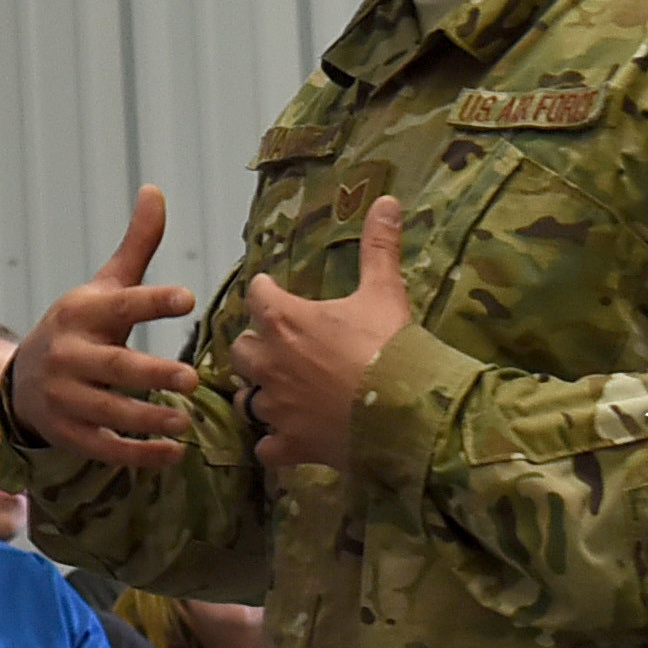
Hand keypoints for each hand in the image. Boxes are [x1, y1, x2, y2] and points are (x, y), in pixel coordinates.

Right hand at [11, 187, 203, 470]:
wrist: (21, 382)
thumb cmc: (79, 329)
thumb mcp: (103, 287)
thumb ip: (136, 247)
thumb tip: (156, 189)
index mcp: (80, 313)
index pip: (120, 305)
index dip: (152, 302)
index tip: (187, 298)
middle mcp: (68, 355)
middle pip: (113, 366)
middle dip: (152, 373)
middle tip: (193, 378)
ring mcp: (65, 398)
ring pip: (108, 411)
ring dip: (147, 419)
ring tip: (186, 423)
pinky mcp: (68, 434)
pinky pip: (104, 448)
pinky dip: (138, 455)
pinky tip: (173, 455)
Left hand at [231, 196, 413, 472]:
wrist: (407, 410)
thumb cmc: (390, 345)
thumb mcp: (385, 291)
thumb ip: (379, 246)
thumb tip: (386, 200)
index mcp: (284, 320)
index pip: (256, 294)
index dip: (265, 292)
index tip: (272, 291)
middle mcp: (269, 363)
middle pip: (241, 348)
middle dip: (256, 346)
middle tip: (278, 346)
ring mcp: (276, 407)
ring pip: (247, 399)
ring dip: (259, 394)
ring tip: (278, 392)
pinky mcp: (289, 443)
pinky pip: (266, 447)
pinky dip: (273, 444)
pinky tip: (285, 440)